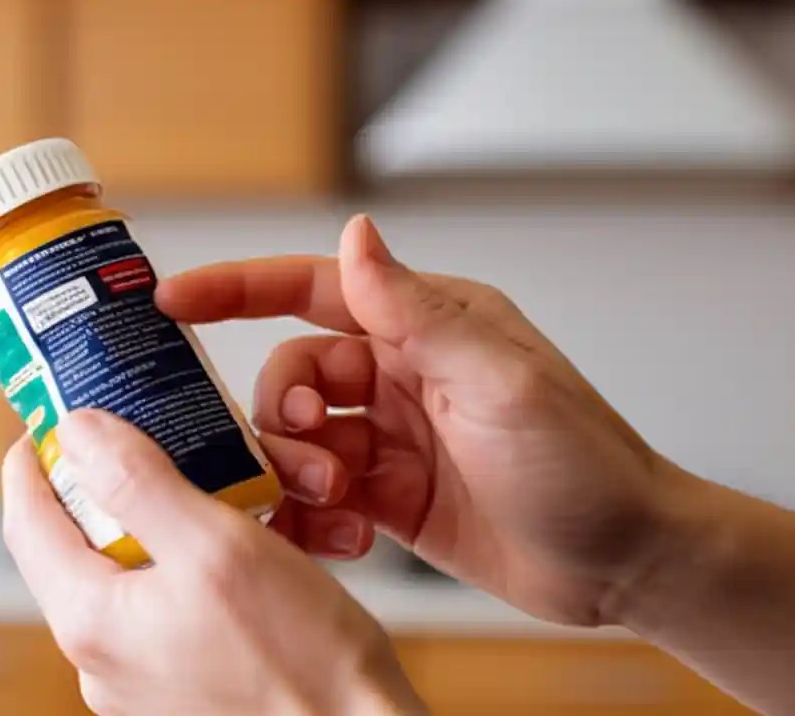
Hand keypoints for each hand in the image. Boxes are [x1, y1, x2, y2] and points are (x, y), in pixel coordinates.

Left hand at [3, 409, 425, 715]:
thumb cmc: (301, 661)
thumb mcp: (217, 545)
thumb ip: (138, 481)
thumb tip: (77, 430)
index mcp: (91, 620)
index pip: (25, 520)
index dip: (33, 457)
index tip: (55, 415)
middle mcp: (100, 660)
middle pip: (72, 546)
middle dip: (105, 484)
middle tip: (141, 438)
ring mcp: (136, 682)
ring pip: (122, 574)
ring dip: (153, 522)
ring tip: (202, 487)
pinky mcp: (175, 690)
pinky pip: (159, 608)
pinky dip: (182, 565)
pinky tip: (230, 548)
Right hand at [156, 215, 679, 626]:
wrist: (622, 561)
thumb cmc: (581, 463)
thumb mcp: (498, 378)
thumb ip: (414, 310)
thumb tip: (356, 232)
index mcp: (424, 326)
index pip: (310, 289)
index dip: (236, 289)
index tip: (172, 302)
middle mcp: (398, 374)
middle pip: (289, 375)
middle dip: (280, 414)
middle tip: (312, 453)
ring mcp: (389, 437)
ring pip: (294, 439)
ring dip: (296, 470)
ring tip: (339, 502)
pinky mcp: (387, 495)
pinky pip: (316, 495)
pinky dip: (312, 516)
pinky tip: (342, 535)